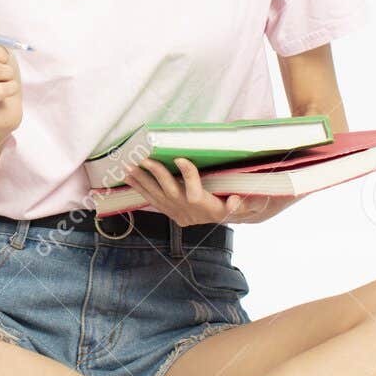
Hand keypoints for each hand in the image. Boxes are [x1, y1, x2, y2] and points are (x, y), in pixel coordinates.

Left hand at [126, 157, 299, 225]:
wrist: (227, 218)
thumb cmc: (238, 205)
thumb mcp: (248, 204)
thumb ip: (243, 204)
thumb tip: (235, 200)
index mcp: (208, 208)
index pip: (195, 191)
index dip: (188, 175)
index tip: (181, 158)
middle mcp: (190, 212)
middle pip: (170, 192)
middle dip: (157, 175)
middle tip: (144, 159)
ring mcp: (177, 213)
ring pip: (156, 196)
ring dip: (142, 181)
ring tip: (128, 166)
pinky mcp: (169, 212)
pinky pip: (151, 200)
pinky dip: (140, 187)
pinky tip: (128, 176)